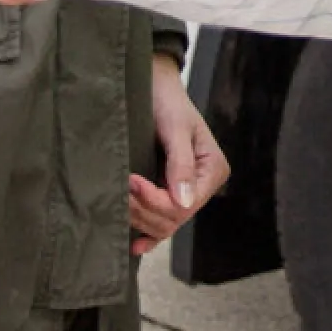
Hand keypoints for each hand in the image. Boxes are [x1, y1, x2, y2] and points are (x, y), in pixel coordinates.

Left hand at [132, 52, 230, 255]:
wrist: (154, 88)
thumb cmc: (168, 101)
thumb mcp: (176, 129)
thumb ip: (181, 164)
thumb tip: (185, 202)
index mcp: (212, 170)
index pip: (185, 204)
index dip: (156, 200)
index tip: (131, 181)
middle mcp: (202, 186)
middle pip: (174, 218)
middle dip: (145, 209)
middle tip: (121, 188)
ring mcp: (185, 192)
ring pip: (164, 224)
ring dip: (140, 218)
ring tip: (119, 201)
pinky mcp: (168, 193)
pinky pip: (161, 222)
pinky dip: (148, 233)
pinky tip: (136, 243)